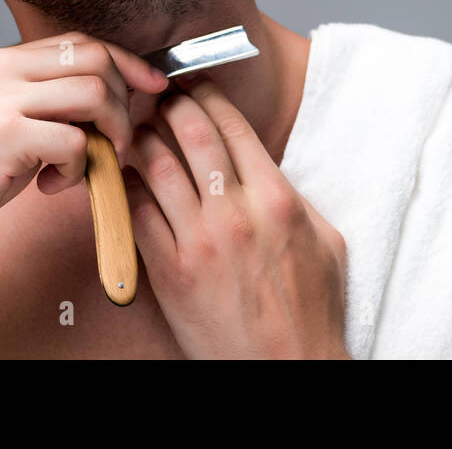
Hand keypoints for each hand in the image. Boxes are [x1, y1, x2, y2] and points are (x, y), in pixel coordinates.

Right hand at [0, 31, 168, 264]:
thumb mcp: (0, 122)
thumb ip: (44, 101)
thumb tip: (108, 96)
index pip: (79, 42)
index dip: (125, 61)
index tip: (154, 84)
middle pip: (94, 59)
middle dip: (122, 101)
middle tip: (116, 141)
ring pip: (93, 93)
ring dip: (108, 133)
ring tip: (86, 163)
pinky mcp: (4, 135)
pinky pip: (76, 139)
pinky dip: (79, 167)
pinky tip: (50, 185)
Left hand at [124, 74, 348, 358]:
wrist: (288, 368)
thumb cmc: (310, 307)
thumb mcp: (324, 239)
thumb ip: (291, 193)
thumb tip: (261, 160)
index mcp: (278, 198)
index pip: (233, 125)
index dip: (208, 95)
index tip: (195, 83)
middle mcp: (236, 213)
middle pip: (190, 133)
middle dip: (169, 105)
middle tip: (158, 96)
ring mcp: (198, 242)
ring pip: (156, 166)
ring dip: (142, 139)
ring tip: (135, 129)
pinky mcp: (168, 273)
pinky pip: (137, 214)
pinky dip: (128, 188)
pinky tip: (126, 178)